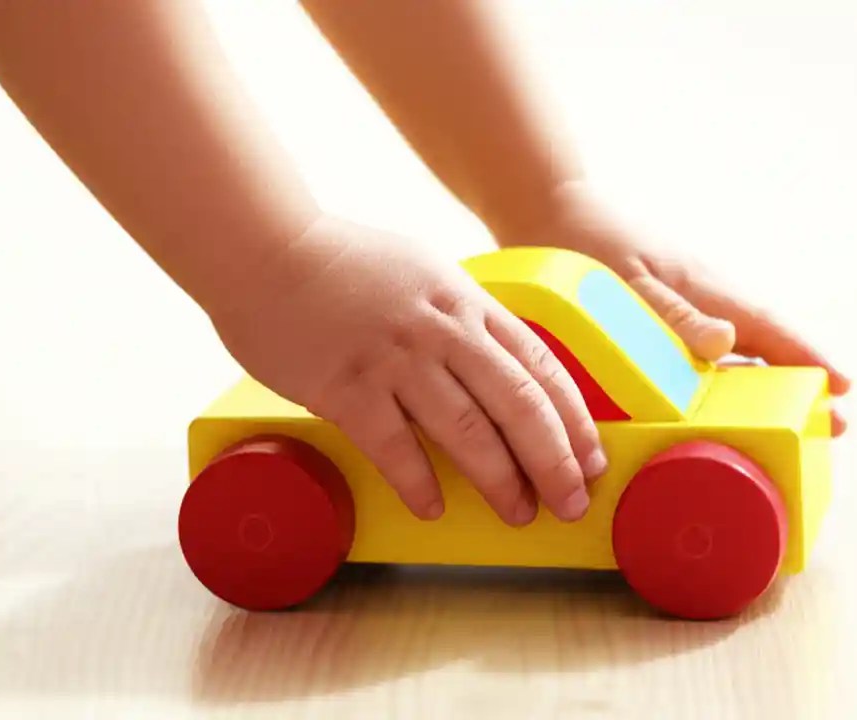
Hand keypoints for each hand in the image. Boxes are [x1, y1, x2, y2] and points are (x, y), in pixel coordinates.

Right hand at [206, 215, 607, 524]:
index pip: (541, 367)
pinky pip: (395, 447)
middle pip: (520, 405)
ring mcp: (396, 359)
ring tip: (518, 514)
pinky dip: (419, 483)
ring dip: (500, 481)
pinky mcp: (347, 386)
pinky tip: (432, 510)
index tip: (591, 457)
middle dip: (555, 461)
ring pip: (469, 431)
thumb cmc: (343, 263)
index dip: (574, 420)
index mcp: (467, 301)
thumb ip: (462, 317)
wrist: (266, 247)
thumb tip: (498, 363)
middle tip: (572, 503)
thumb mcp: (425, 273)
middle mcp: (443, 330)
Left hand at [497, 183, 851, 435]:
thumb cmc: (588, 242)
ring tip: (796, 426)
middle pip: (766, 347)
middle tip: (835, 423)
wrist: (549, 212)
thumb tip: (728, 341)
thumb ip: (673, 312)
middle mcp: (705, 303)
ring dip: (767, 388)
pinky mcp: (663, 324)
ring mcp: (687, 313)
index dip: (807, 357)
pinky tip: (728, 409)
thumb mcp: (626, 279)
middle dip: (800, 384)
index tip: (842, 385)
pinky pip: (704, 359)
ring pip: (740, 356)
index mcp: (705, 289)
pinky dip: (725, 383)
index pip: (769, 327)